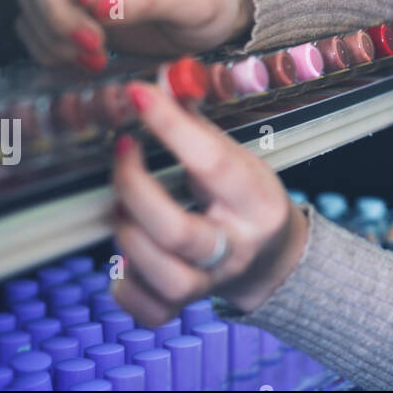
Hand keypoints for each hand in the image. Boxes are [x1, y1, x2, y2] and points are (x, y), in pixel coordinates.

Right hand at [14, 0, 252, 69]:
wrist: (207, 21)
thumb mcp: (196, 0)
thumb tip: (102, 7)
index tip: (90, 0)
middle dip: (58, 4)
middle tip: (90, 41)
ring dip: (52, 28)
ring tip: (91, 55)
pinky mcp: (68, 3)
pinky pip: (33, 18)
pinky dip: (46, 43)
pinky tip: (78, 58)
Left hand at [110, 81, 307, 322]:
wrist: (270, 257)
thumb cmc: (245, 197)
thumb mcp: (237, 157)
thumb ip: (198, 126)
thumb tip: (164, 80)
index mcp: (256, 201)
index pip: (212, 162)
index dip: (172, 127)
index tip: (137, 95)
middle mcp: (238, 247)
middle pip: (180, 233)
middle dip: (136, 191)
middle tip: (122, 153)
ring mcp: (212, 283)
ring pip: (164, 277)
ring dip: (129, 237)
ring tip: (121, 208)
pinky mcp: (185, 308)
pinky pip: (149, 311)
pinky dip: (126, 286)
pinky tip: (127, 257)